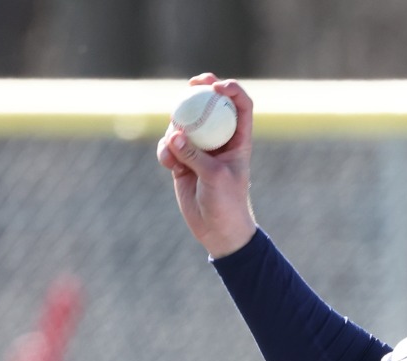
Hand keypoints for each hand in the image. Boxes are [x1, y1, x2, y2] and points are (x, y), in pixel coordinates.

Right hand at [157, 75, 257, 258]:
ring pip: (183, 124)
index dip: (232, 90)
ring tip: (174, 149)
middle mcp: (219, 140)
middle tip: (192, 83)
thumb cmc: (227, 203)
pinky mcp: (182, 161)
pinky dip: (166, 152)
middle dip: (200, 91)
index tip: (217, 87)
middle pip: (210, 106)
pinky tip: (169, 165)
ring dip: (175, 130)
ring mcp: (199, 149)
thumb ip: (194, 154)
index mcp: (239, 140)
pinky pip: (168, 146)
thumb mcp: (215, 176)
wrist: (216, 230)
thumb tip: (174, 133)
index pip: (241, 106)